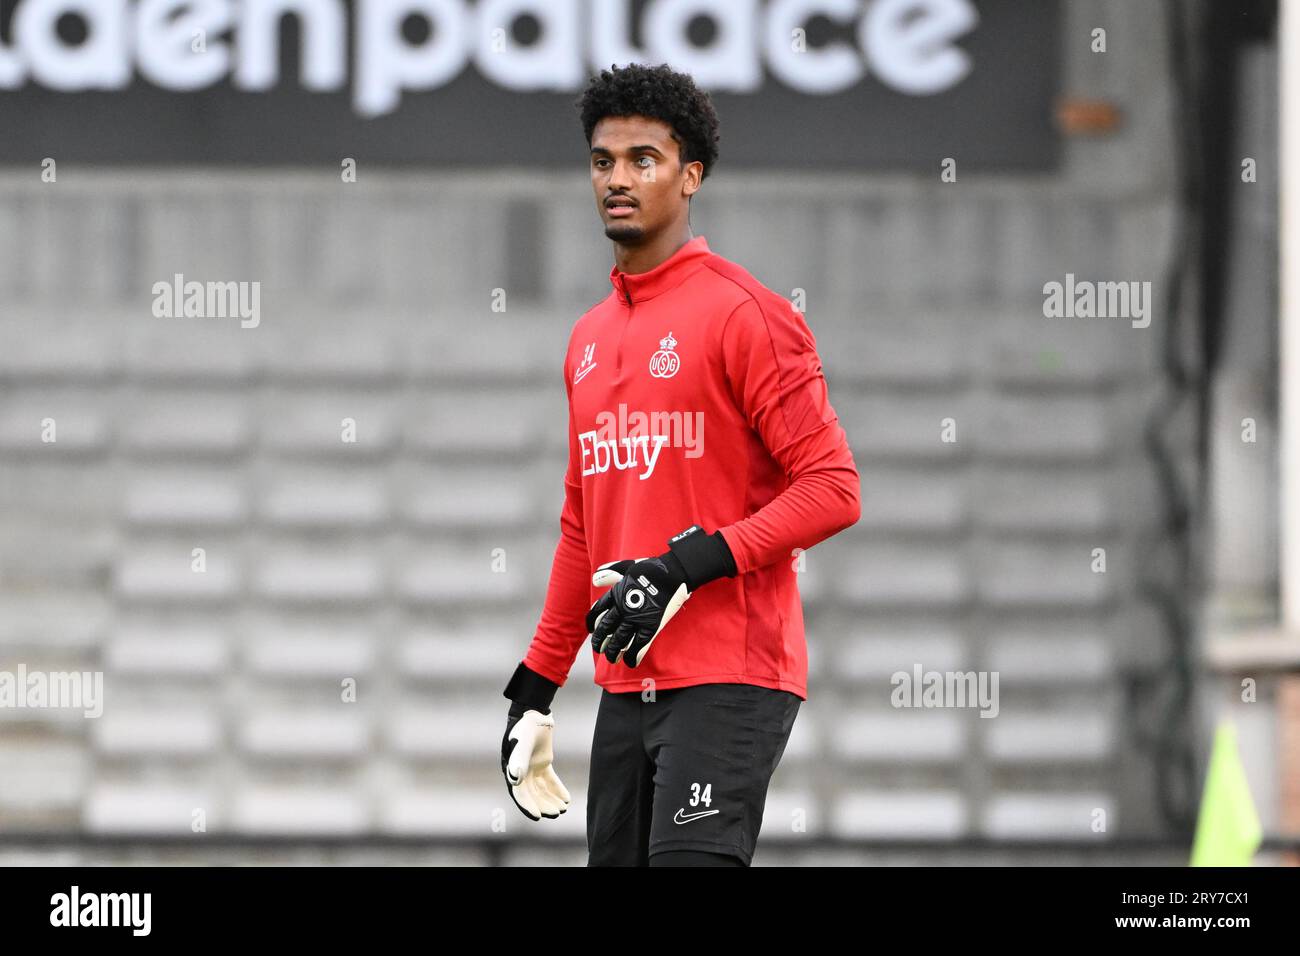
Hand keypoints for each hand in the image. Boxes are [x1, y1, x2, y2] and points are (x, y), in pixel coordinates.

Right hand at [501, 706, 570, 820]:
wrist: (533, 713)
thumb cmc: (524, 728)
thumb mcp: (522, 744)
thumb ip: (518, 761)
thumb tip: (515, 780)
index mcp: (512, 770)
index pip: (519, 793)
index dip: (527, 806)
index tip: (538, 816)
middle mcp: (521, 772)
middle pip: (532, 794)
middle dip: (543, 805)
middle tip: (557, 813)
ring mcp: (532, 767)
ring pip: (541, 789)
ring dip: (551, 799)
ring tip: (563, 809)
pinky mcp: (543, 762)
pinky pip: (549, 780)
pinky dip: (557, 789)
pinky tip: (567, 798)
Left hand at [585, 552, 690, 667]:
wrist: (672, 573)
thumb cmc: (651, 569)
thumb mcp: (627, 567)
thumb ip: (611, 573)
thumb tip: (595, 579)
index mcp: (616, 594)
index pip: (598, 611)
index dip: (593, 622)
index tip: (592, 630)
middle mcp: (623, 609)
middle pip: (606, 629)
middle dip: (600, 641)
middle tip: (599, 649)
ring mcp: (636, 619)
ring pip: (620, 640)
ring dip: (614, 651)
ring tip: (612, 658)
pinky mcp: (651, 626)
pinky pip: (639, 646)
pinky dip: (633, 656)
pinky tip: (629, 662)